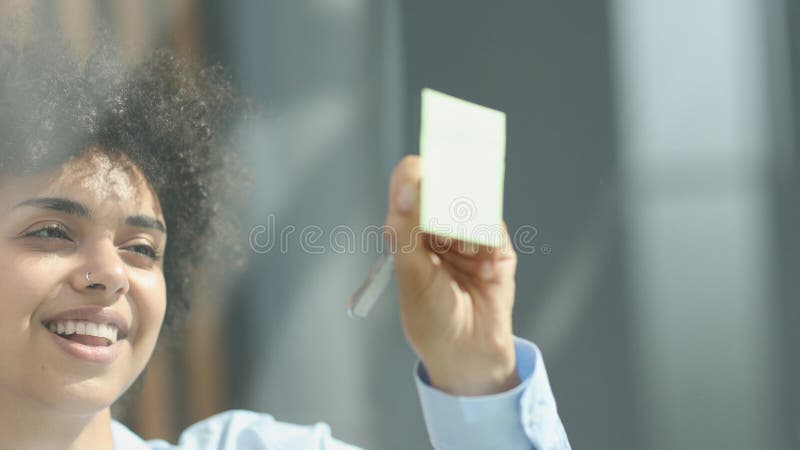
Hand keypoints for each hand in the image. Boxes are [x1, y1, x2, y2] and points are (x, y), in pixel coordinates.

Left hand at [384, 156, 519, 395]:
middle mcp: (437, 228)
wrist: (467, 351)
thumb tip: (407, 190)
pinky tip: (484, 271)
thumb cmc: (431, 317)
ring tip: (466, 255)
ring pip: (471, 205)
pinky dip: (488, 245)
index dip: (415, 175)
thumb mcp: (411, 274)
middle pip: (443, 188)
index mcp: (408, 231)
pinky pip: (493, 226)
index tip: (422, 174)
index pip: (408, 186)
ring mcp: (468, 235)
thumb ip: (406, 230)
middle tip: (445, 225)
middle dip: (445, 202)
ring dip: (467, 228)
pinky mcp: (496, 247)